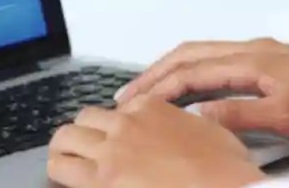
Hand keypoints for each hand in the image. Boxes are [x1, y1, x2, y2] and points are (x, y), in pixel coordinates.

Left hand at [48, 96, 264, 187]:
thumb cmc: (226, 170)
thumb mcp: (210, 130)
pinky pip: (62, 171)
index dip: (114, 128)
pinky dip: (62, 174)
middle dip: (81, 135)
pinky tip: (66, 181)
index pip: (116, 110)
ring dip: (65, 151)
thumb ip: (184, 122)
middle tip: (83, 150)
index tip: (116, 140)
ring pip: (64, 140)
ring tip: (67, 165)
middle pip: (83, 119)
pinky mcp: (100, 180)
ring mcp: (110, 151)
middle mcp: (125, 124)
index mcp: (150, 108)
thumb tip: (180, 126)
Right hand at [119, 38, 288, 140]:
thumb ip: (239, 113)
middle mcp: (254, 48)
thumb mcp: (283, 117)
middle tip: (130, 92)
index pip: (192, 70)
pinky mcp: (269, 58)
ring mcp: (262, 50)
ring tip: (150, 86)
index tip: (138, 101)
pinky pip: (218, 56)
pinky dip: (194, 67)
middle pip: (190, 52)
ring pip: (203, 51)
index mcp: (253, 60)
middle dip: (156, 71)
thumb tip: (199, 113)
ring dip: (173, 67)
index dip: (161, 86)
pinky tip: (191, 82)